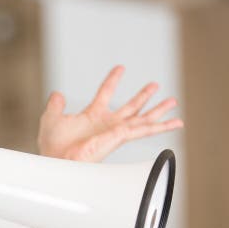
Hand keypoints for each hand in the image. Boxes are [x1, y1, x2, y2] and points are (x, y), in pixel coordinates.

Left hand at [37, 65, 183, 161]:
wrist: (57, 159)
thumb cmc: (52, 146)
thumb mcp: (52, 118)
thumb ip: (55, 105)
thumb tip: (57, 94)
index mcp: (92, 116)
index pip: (106, 93)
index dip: (113, 79)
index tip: (120, 68)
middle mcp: (107, 123)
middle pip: (130, 107)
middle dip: (143, 96)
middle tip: (155, 85)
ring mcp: (115, 130)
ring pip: (143, 118)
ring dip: (158, 110)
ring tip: (173, 101)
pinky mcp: (121, 136)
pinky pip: (145, 129)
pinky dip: (161, 126)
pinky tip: (176, 123)